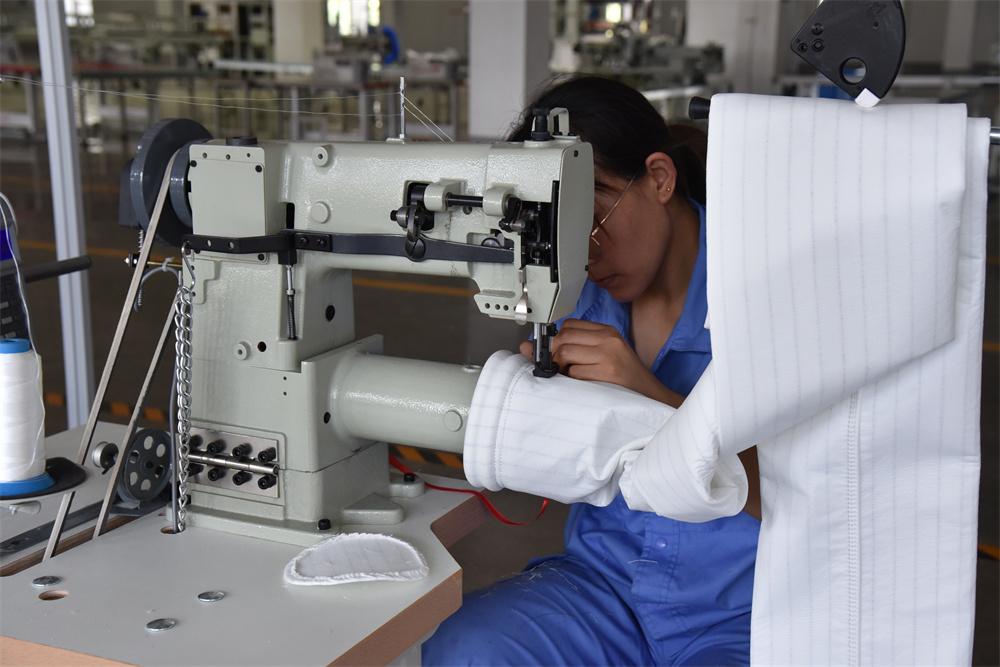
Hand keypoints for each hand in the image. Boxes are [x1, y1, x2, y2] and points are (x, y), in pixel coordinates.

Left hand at [519, 319, 682, 406]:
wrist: (653, 397)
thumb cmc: (626, 379)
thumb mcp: (602, 356)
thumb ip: (570, 349)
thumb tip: (526, 347)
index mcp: (608, 331)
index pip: (569, 325)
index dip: (557, 340)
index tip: (556, 353)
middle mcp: (609, 339)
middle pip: (563, 338)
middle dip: (556, 356)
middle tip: (562, 369)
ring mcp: (609, 354)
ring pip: (566, 354)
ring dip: (563, 370)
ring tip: (575, 379)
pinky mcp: (608, 371)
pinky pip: (575, 373)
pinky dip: (574, 382)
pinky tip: (585, 386)